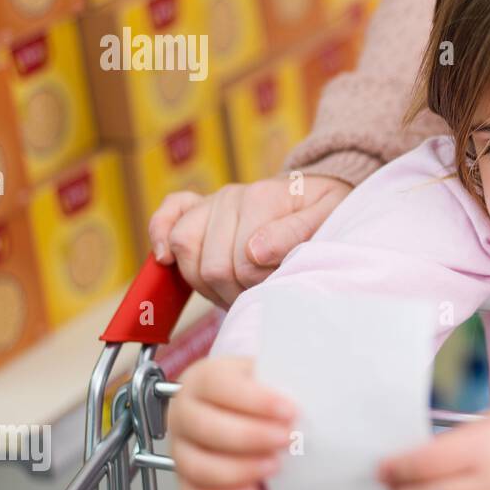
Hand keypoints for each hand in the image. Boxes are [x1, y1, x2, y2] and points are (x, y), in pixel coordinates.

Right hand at [147, 174, 351, 306]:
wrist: (317, 193)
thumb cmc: (327, 211)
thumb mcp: (329, 217)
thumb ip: (296, 233)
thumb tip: (253, 252)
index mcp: (262, 198)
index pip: (244, 263)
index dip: (259, 287)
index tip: (278, 289)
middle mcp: (231, 197)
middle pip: (213, 264)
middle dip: (234, 292)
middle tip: (257, 296)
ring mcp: (212, 202)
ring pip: (184, 249)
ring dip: (205, 283)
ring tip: (233, 291)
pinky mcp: (199, 207)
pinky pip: (168, 216)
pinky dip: (160, 236)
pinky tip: (166, 260)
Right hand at [170, 356, 297, 489]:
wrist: (232, 409)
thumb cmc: (254, 392)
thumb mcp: (265, 376)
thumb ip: (281, 383)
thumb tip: (316, 399)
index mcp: (203, 379)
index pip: (219, 385)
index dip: (255, 400)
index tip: (290, 411)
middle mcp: (183, 413)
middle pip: (206, 428)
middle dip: (251, 437)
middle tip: (287, 440)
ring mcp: (179, 449)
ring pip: (198, 466)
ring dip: (240, 470)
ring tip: (275, 466)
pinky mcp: (183, 480)